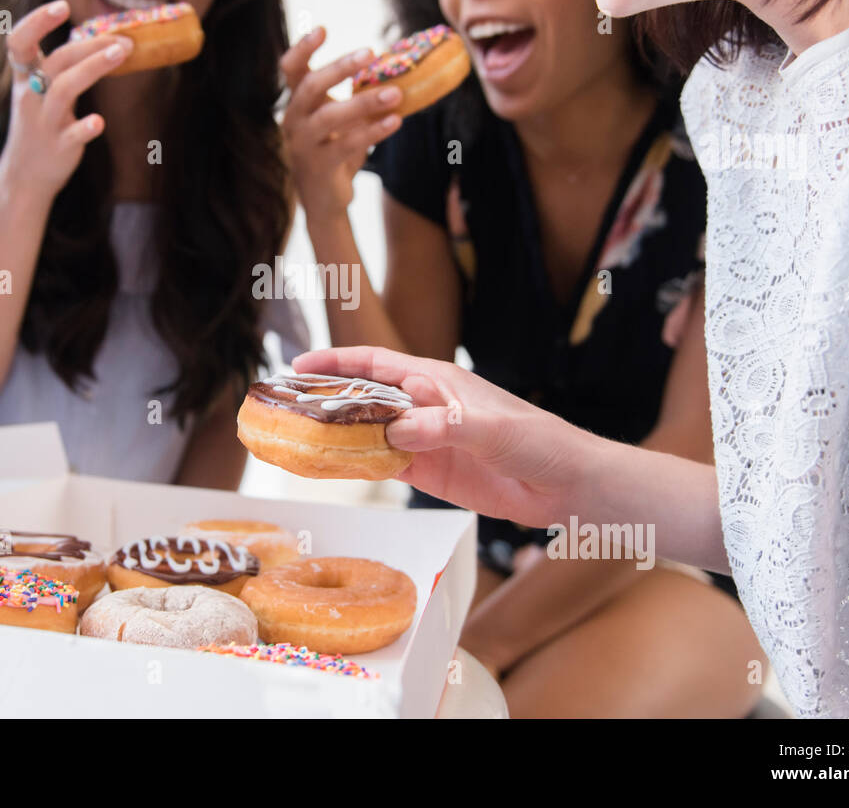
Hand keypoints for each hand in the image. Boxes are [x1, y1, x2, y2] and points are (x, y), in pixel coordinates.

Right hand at [0, 0, 131, 202]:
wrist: (25, 175)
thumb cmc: (40, 124)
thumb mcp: (39, 91)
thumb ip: (61, 65)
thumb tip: (100, 36)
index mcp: (24, 78)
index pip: (19, 42)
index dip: (36, 21)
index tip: (62, 6)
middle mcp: (31, 96)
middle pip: (56, 62)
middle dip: (88, 45)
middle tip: (122, 38)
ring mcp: (44, 122)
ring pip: (64, 90)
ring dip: (93, 69)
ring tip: (123, 54)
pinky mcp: (59, 146)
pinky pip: (71, 135)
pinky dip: (85, 127)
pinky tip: (100, 122)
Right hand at [280, 26, 403, 220]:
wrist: (325, 202)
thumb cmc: (336, 152)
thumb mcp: (343, 120)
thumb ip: (356, 95)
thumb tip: (394, 68)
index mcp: (297, 103)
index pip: (290, 68)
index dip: (303, 47)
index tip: (324, 29)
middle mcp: (293, 120)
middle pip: (310, 86)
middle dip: (340, 67)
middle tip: (370, 52)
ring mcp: (303, 144)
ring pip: (330, 116)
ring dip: (365, 102)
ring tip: (396, 94)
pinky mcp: (318, 167)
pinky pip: (346, 145)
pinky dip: (373, 131)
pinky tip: (395, 121)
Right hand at [292, 346, 589, 526]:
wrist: (565, 486)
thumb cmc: (538, 441)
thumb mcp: (491, 429)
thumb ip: (445, 426)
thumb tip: (397, 430)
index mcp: (437, 381)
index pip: (376, 363)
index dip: (337, 362)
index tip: (299, 364)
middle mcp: (424, 405)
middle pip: (362, 396)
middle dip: (324, 398)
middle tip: (283, 406)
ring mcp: (423, 440)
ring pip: (367, 432)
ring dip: (335, 435)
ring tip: (295, 438)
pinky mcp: (428, 471)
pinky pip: (382, 465)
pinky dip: (356, 466)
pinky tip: (331, 470)